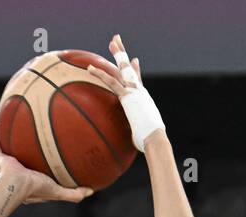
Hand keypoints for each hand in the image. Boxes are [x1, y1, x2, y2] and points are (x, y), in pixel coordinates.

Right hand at [0, 123, 92, 204]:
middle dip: (22, 146)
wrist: (16, 185)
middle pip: (19, 155)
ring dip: (6, 137)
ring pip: (4, 147)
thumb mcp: (58, 191)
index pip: (35, 169)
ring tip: (11, 124)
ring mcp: (6, 163)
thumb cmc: (36, 188)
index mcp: (29, 179)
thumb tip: (91, 191)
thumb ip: (74, 193)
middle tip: (31, 134)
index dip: (39, 161)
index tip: (46, 151)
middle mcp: (16, 169)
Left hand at [85, 35, 165, 150]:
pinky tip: (90, 67)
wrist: (155, 138)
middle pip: (129, 69)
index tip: (134, 60)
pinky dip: (100, 74)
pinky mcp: (127, 96)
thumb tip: (137, 144)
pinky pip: (111, 82)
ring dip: (116, 55)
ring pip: (122, 69)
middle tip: (116, 43)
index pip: (138, 81)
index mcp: (143, 99)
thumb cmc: (148, 143)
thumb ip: (136, 135)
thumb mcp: (141, 136)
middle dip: (122, 55)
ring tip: (110, 42)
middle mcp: (139, 91)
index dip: (135, 70)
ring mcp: (134, 91)